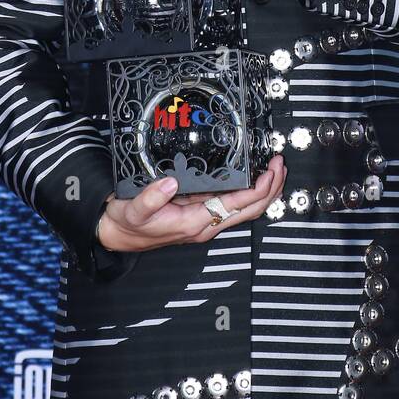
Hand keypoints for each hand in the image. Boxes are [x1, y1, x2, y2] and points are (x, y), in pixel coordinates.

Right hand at [97, 155, 287, 252]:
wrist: (118, 234)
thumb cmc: (127, 224)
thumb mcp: (133, 209)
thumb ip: (151, 198)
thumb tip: (170, 183)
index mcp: (195, 223)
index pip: (237, 206)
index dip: (258, 190)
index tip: (269, 172)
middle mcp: (205, 224)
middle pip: (250, 210)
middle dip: (271, 188)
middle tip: (280, 165)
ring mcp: (205, 220)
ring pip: (246, 209)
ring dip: (264, 191)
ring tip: (275, 168)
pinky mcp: (201, 214)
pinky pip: (234, 205)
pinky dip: (250, 192)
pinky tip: (254, 179)